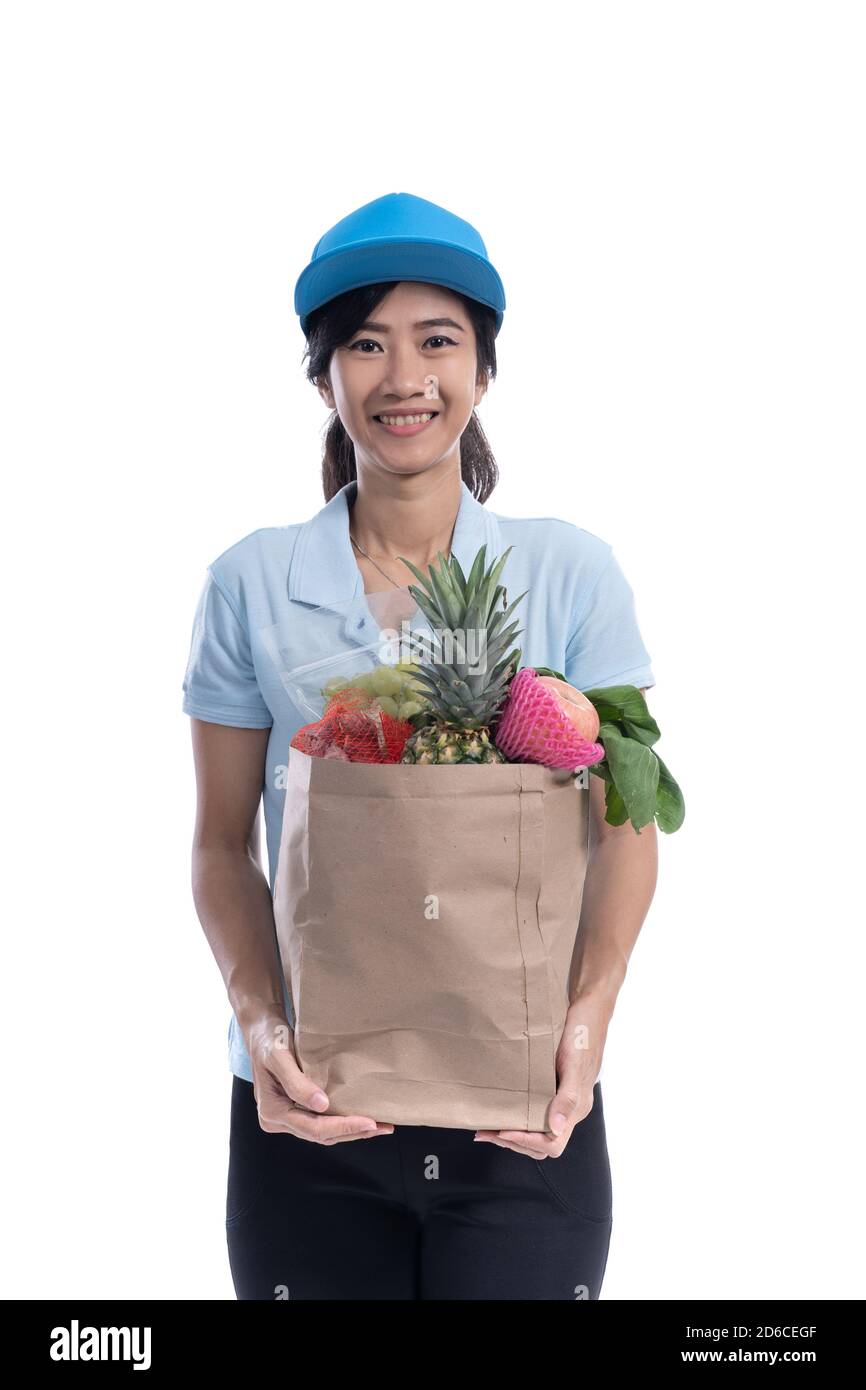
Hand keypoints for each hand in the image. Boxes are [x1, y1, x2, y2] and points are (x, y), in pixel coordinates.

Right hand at [246, 1011, 394, 1143]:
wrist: (262, 1029)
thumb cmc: (270, 1039)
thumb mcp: (280, 1057)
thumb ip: (297, 1083)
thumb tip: (322, 1106)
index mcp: (272, 1112)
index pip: (313, 1128)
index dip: (343, 1126)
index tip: (369, 1122)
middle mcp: (277, 1120)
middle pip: (320, 1135)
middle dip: (353, 1132)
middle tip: (383, 1127)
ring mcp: (286, 1117)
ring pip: (322, 1133)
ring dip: (350, 1131)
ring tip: (379, 1127)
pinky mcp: (295, 1110)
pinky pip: (320, 1123)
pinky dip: (341, 1122)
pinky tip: (360, 1118)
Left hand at [473, 996, 609, 1155]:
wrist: (589, 1009)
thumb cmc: (582, 1034)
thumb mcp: (573, 1063)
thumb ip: (568, 1097)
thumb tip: (556, 1129)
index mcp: (577, 1107)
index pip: (552, 1144)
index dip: (526, 1141)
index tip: (502, 1130)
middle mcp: (571, 1108)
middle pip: (543, 1144)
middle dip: (514, 1142)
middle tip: (486, 1132)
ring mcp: (563, 1098)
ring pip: (539, 1132)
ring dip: (514, 1134)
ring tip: (489, 1127)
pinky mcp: (556, 1087)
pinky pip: (538, 1113)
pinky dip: (519, 1118)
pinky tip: (504, 1109)